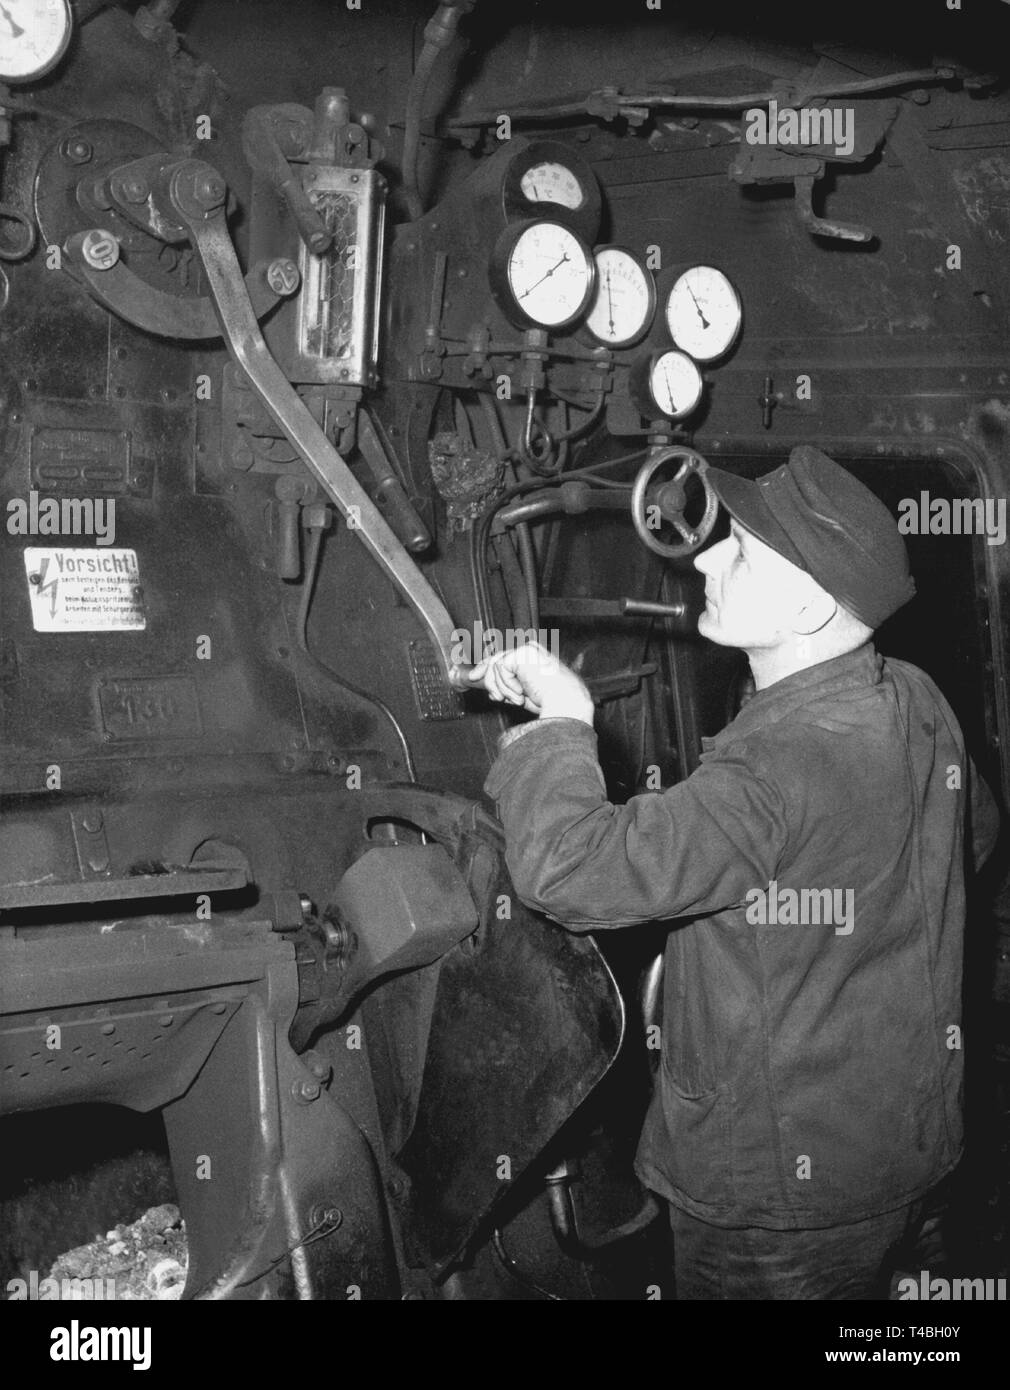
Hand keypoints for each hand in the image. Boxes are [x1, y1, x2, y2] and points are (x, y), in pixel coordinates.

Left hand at [467, 641, 593, 723]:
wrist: (565, 703)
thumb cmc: (555, 703)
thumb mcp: (527, 696)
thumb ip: (510, 690)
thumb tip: (493, 692)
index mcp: (535, 660)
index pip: (507, 659)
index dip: (490, 667)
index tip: (476, 677)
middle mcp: (532, 652)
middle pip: (499, 657)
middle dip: (485, 671)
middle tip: (477, 680)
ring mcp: (528, 650)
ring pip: (496, 665)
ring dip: (502, 687)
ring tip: (517, 699)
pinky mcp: (523, 653)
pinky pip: (501, 669)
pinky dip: (506, 685)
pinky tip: (520, 692)